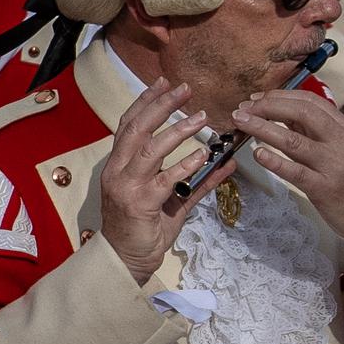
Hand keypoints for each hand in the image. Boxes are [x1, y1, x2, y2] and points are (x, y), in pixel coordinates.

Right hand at [92, 76, 231, 281]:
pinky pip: (164, 179)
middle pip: (137, 128)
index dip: (146, 101)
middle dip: (161, 105)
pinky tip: (203, 155)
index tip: (164, 82)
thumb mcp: (172, 200)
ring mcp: (127, 186)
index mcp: (119, 164)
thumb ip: (197, 180)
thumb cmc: (144, 229)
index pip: (130, 124)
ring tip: (202, 118)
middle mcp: (118, 170)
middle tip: (185, 89)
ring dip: (177, 130)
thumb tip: (225, 161)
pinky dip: (184, 165)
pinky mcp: (140, 204)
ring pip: (150, 148)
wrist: (126, 260)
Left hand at [235, 86, 343, 281]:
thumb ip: (314, 131)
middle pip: (301, 112)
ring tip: (241, 122)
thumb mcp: (343, 148)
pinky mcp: (325, 189)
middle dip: (268, 106)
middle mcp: (341, 141)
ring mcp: (333, 165)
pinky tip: (258, 154)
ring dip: (262, 128)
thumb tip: (282, 114)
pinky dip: (274, 161)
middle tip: (243, 108)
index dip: (280, 96)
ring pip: (293, 139)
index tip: (257, 99)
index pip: (311, 101)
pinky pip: (295, 171)